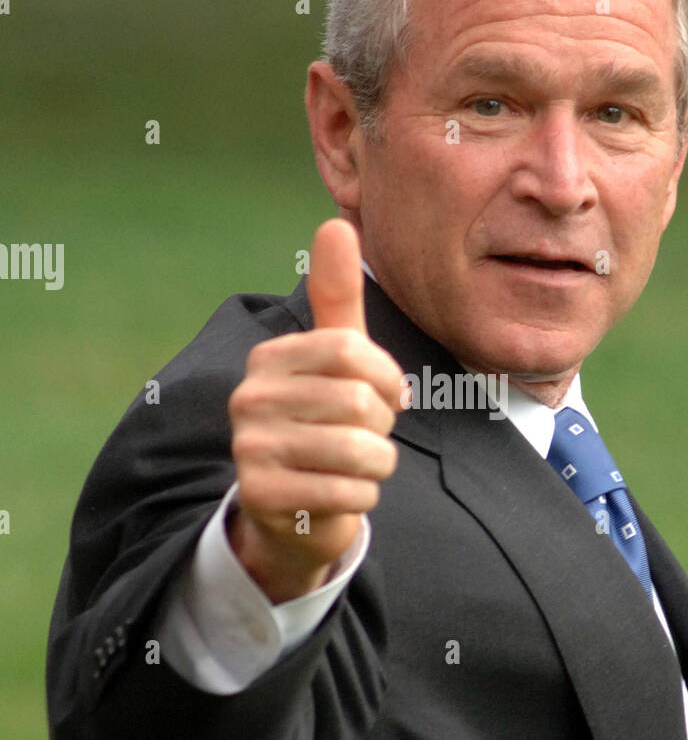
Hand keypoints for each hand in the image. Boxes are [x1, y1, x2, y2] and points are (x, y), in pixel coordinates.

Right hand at [227, 218, 405, 602]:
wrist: (294, 515)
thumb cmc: (326, 426)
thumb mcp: (336, 363)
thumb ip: (338, 298)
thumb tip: (335, 224)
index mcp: (271, 359)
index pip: (353, 353)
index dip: (387, 380)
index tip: (386, 398)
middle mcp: (249, 398)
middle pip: (359, 403)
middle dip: (381, 428)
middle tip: (365, 440)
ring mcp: (248, 448)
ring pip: (358, 450)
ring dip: (376, 465)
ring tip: (355, 468)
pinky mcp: (259, 497)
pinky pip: (347, 493)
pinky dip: (363, 498)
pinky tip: (343, 495)